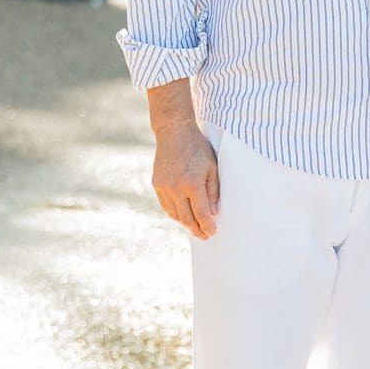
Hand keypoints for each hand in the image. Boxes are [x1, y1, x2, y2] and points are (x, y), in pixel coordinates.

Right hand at [152, 122, 219, 239]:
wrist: (174, 132)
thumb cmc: (198, 148)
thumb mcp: (212, 167)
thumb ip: (213, 191)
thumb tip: (212, 212)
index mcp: (193, 184)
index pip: (201, 214)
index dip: (207, 226)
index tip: (211, 232)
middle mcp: (176, 188)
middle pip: (186, 218)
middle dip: (196, 229)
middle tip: (204, 236)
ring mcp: (164, 187)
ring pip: (174, 214)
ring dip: (185, 223)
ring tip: (194, 227)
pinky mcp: (157, 184)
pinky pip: (166, 206)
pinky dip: (175, 213)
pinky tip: (182, 215)